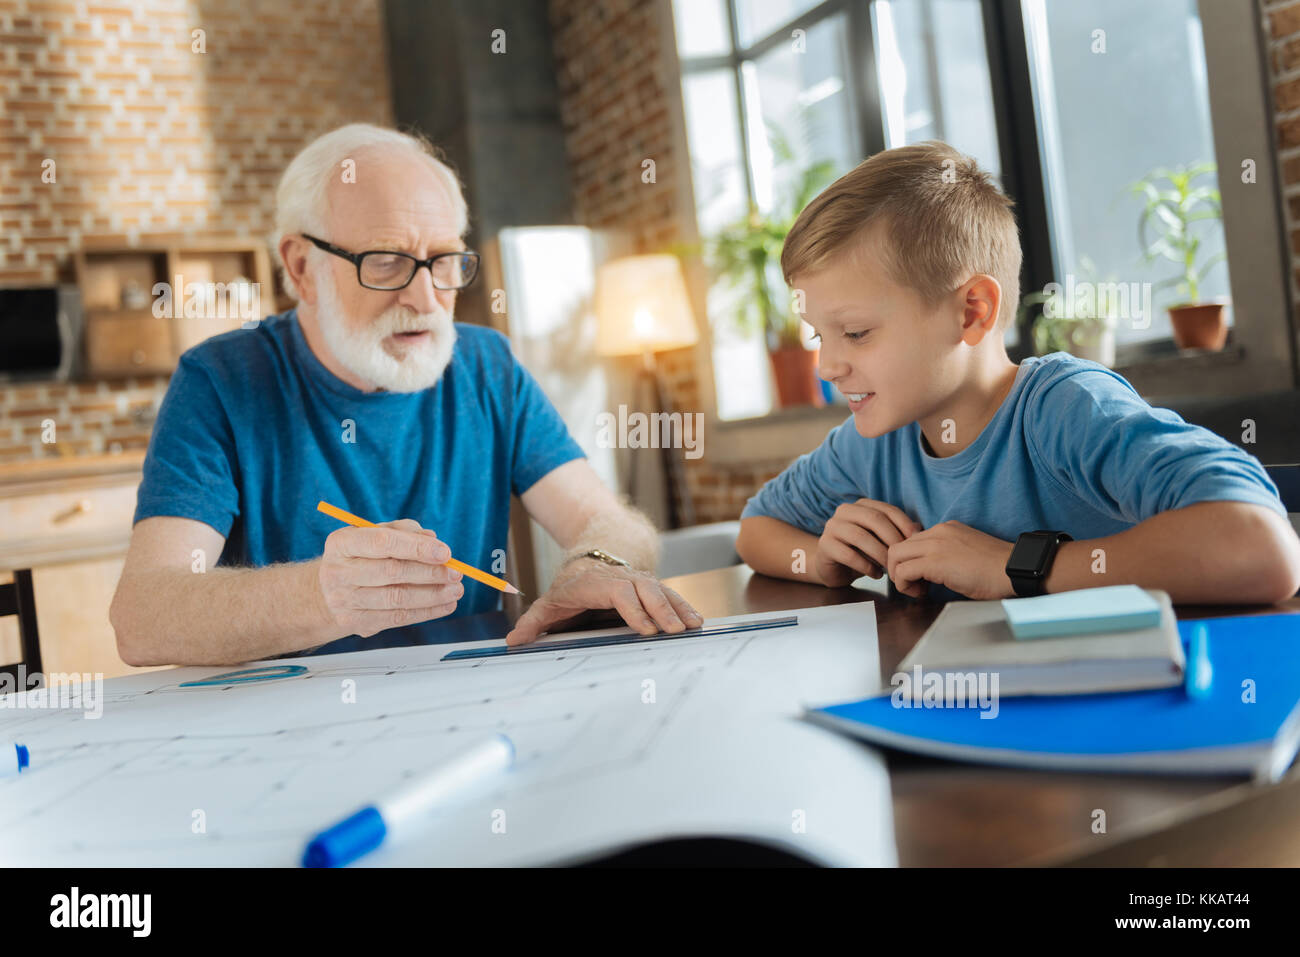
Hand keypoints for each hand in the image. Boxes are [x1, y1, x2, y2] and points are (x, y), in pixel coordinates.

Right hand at [317, 518, 463, 636]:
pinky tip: (445, 604)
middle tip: (456, 573)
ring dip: (433, 595)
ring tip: (455, 590)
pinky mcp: (356, 622)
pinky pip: (397, 618)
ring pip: (397, 598)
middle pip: (392, 572)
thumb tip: (432, 539)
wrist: (328, 593)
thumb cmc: (359, 557)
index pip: (382, 542)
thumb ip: (403, 531)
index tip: (445, 552)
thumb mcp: (373, 534)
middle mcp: (338, 572)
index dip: (417, 547)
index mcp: (342, 543)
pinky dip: (426, 612)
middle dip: (430, 573)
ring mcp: (345, 600)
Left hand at [504, 558, 703, 645]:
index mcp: (596, 584)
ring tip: (694, 625)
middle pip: (645, 590)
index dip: (633, 609)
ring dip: (678, 608)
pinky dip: (684, 607)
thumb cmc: (570, 589)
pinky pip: (670, 596)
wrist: (589, 562)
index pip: (618, 593)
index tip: (645, 628)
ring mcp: (639, 582)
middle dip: (661, 610)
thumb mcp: (548, 604)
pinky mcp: (651, 588)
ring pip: (662, 591)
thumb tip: (513, 640)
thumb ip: (533, 622)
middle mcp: (622, 579)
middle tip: (674, 631)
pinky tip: (696, 621)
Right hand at [815, 498, 922, 587]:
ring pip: (860, 537)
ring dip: (880, 554)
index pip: (887, 509)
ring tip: (890, 568)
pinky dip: (866, 566)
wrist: (832, 566)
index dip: (904, 524)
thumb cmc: (861, 551)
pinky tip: (877, 575)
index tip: (916, 541)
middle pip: (874, 519)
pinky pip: (848, 555)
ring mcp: (832, 526)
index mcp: (861, 505)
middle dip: (892, 539)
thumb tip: (920, 529)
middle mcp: (845, 511)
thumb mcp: (881, 540)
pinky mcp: (825, 545)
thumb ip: (898, 532)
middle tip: (903, 557)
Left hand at [886, 520, 1015, 599]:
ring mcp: (935, 545)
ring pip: (894, 555)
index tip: (919, 577)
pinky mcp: (935, 562)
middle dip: (898, 567)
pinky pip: (903, 571)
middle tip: (913, 585)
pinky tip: (920, 593)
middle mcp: (937, 532)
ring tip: (916, 590)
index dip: (909, 560)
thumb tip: (928, 568)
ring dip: (899, 576)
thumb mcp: (965, 552)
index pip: (911, 540)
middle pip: (898, 546)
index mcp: (945, 528)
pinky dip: (904, 584)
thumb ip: (946, 553)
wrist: (1014, 569)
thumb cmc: (996, 569)